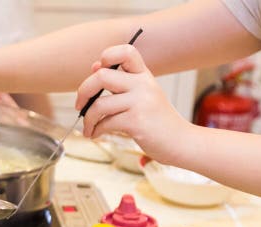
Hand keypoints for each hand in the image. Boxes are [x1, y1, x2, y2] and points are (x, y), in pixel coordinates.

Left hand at [74, 44, 189, 162]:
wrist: (180, 142)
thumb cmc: (157, 120)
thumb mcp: (143, 95)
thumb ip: (121, 81)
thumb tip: (95, 66)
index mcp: (144, 75)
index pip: (126, 51)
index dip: (107, 56)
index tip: (97, 71)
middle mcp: (143, 84)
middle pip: (101, 76)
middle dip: (83, 91)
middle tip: (80, 105)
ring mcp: (141, 102)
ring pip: (98, 104)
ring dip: (87, 119)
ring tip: (88, 128)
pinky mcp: (137, 121)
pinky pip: (105, 123)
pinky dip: (95, 131)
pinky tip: (96, 135)